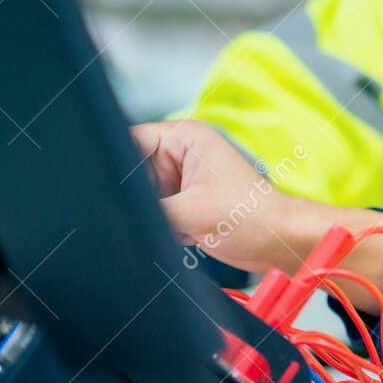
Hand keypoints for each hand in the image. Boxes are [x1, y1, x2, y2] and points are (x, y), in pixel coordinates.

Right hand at [131, 121, 382, 296]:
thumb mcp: (190, 212)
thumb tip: (117, 214)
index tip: (101, 187)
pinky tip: (182, 235)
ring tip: (173, 225)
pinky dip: (161, 229)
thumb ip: (147, 210)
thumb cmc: (254, 217)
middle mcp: (182, 155)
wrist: (281, 243)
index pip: (128, 140)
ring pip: (142, 198)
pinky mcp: (185, 206)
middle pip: (131, 172)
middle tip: (147, 212)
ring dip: (150, 216)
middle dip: (135, 197)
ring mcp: (183, 182)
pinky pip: (155, 215)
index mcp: (185, 139)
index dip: (112, 164)